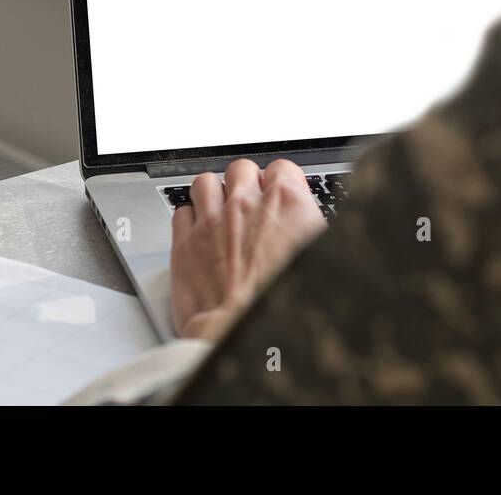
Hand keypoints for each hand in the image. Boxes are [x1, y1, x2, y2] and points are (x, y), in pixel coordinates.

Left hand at [170, 158, 326, 341]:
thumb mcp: (319, 256)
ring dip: (214, 193)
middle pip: (242, 169)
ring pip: (206, 182)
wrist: (241, 333)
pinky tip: (199, 232)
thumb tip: (315, 227)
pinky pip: (181, 212)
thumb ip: (311, 230)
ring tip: (220, 210)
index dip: (281, 181)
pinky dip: (189, 219)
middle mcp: (248, 205)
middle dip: (245, 183)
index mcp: (287, 203)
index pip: (282, 167)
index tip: (280, 193)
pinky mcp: (185, 242)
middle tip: (250, 203)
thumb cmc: (281, 303)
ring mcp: (213, 221)